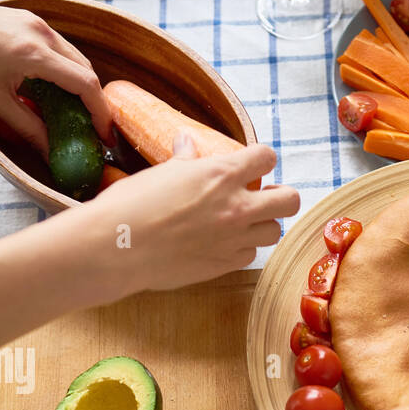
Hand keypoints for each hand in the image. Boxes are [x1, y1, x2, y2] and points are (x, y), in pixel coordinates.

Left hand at [0, 5, 112, 151]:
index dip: (101, 112)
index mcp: (34, 54)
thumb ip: (28, 128)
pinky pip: (59, 47)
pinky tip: (55, 89)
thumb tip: (52, 153)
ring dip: (80, 84)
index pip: (86, 84)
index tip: (104, 135)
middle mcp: (41, 33)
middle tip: (92, 128)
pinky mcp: (29, 20)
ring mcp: (35, 22)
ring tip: (75, 112)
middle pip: (86, 69)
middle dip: (93, 101)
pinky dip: (65, 69)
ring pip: (75, 57)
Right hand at [83, 142, 299, 292]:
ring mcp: (234, 239)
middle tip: (263, 197)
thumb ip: (185, 161)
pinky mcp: (225, 265)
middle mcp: (237, 206)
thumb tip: (187, 144)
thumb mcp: (162, 173)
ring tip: (243, 222)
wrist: (118, 247)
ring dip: (263, 225)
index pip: (267, 157)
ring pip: (275, 232)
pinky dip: (242, 248)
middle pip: (290, 200)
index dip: (262, 160)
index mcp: (222, 174)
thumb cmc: (134, 204)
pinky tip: (223, 243)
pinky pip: (250, 255)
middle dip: (281, 196)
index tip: (253, 165)